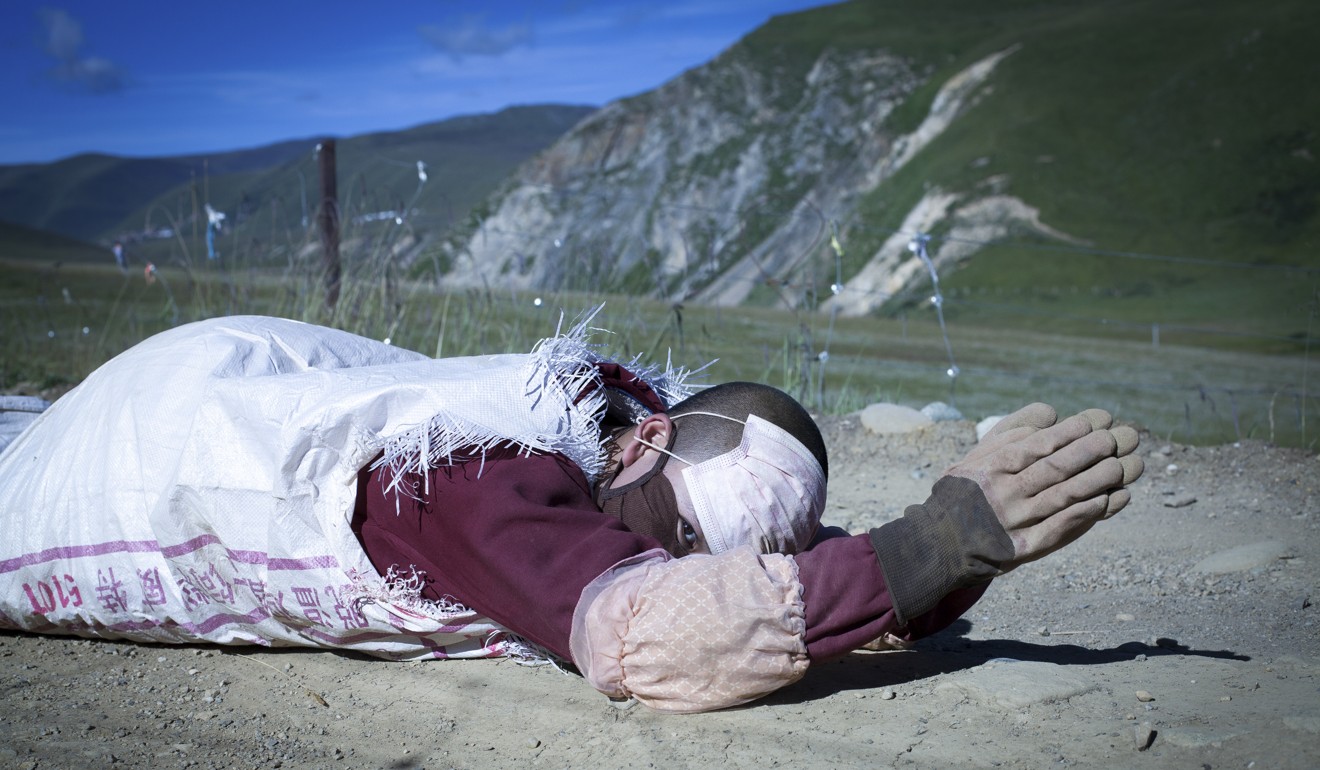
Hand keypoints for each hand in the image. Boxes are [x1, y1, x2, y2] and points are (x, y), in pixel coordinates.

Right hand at [945, 406, 1142, 568]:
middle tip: (1115, 438)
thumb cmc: (968, 490)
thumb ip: (1012, 431)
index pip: (1035, 446)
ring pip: (1062, 497)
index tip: (1093, 421)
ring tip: (1120, 465)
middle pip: (1053, 470)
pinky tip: (1109, 499)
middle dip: (1088, 451)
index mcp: (991, 468)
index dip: (1067, 433)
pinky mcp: (1024, 548)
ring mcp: (1014, 523)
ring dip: (1096, 480)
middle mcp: (1003, 494)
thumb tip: (1052, 413)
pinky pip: (1060, 528)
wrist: (944, 542)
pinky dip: (1086, 513)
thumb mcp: (979, 454)